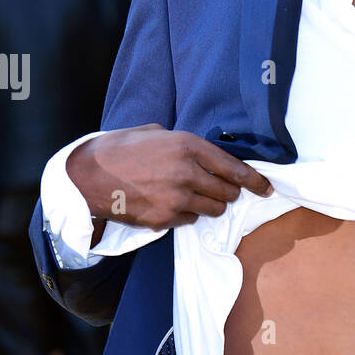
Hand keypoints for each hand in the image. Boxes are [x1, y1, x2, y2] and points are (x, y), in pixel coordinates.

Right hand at [66, 125, 273, 235]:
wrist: (88, 176)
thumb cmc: (120, 149)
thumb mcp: (155, 133)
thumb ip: (184, 144)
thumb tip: (206, 156)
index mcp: (188, 146)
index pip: (234, 168)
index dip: (255, 181)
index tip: (267, 189)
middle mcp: (187, 173)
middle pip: (228, 192)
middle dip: (229, 193)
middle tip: (221, 191)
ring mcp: (176, 199)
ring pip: (213, 210)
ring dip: (209, 206)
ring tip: (192, 197)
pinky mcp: (164, 219)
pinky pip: (190, 221)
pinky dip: (186, 215)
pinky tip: (169, 204)